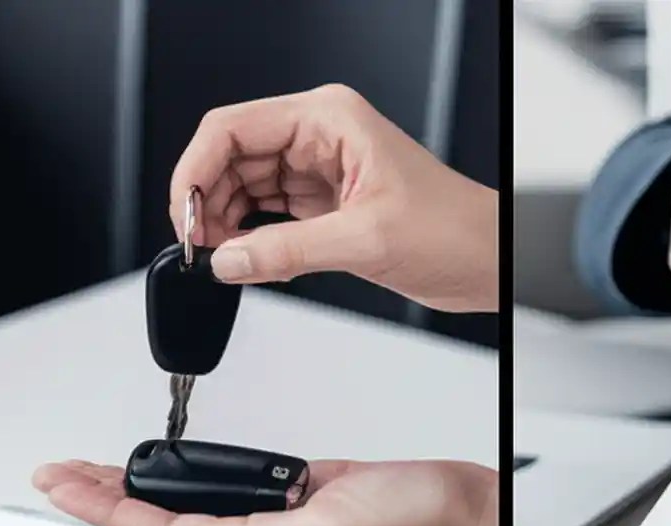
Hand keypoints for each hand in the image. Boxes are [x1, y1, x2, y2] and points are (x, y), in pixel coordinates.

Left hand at [32, 457, 498, 525]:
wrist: (475, 520)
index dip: (106, 507)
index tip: (60, 481)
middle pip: (169, 525)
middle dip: (110, 498)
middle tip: (62, 474)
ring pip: (200, 509)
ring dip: (149, 488)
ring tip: (105, 471)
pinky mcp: (312, 501)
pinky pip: (242, 492)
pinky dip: (202, 478)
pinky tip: (189, 471)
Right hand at [170, 84, 497, 312]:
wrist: (487, 260)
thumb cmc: (453, 230)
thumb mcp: (362, 240)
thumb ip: (285, 252)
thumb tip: (226, 261)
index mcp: (329, 119)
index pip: (232, 128)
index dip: (196, 172)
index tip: (183, 216)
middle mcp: (320, 137)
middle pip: (231, 158)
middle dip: (208, 202)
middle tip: (200, 248)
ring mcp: (321, 170)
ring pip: (245, 188)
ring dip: (229, 225)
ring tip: (226, 260)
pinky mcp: (326, 204)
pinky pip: (268, 215)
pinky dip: (253, 239)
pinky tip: (253, 262)